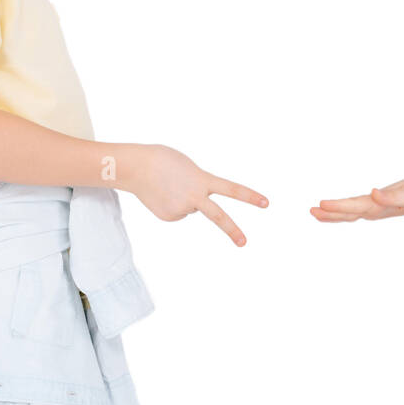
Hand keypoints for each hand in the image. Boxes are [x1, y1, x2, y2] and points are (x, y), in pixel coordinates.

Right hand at [124, 144, 266, 246]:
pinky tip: (161, 195)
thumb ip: (199, 185)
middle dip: (232, 230)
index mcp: (202, 180)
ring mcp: (181, 209)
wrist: (137, 166)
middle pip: (218, 217)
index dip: (250, 196)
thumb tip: (194, 208)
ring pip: (191, 208)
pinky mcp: (169, 217)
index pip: (232, 189)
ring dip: (182, 198)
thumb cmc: (163, 160)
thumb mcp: (189, 168)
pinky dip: (172, 204)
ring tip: (167, 185)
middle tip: (244, 243)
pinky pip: (178, 212)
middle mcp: (194, 198)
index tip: (266, 203)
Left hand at [310, 171, 403, 221]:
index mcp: (381, 208)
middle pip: (349, 212)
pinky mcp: (372, 206)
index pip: (357, 206)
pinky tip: (326, 210)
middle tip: (312, 209)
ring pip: (348, 214)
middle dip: (331, 212)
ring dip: (331, 214)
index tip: (323, 203)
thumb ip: (392, 197)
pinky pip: (352, 211)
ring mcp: (372, 210)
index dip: (340, 206)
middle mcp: (374, 211)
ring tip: (313, 211)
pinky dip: (338, 211)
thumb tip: (374, 194)